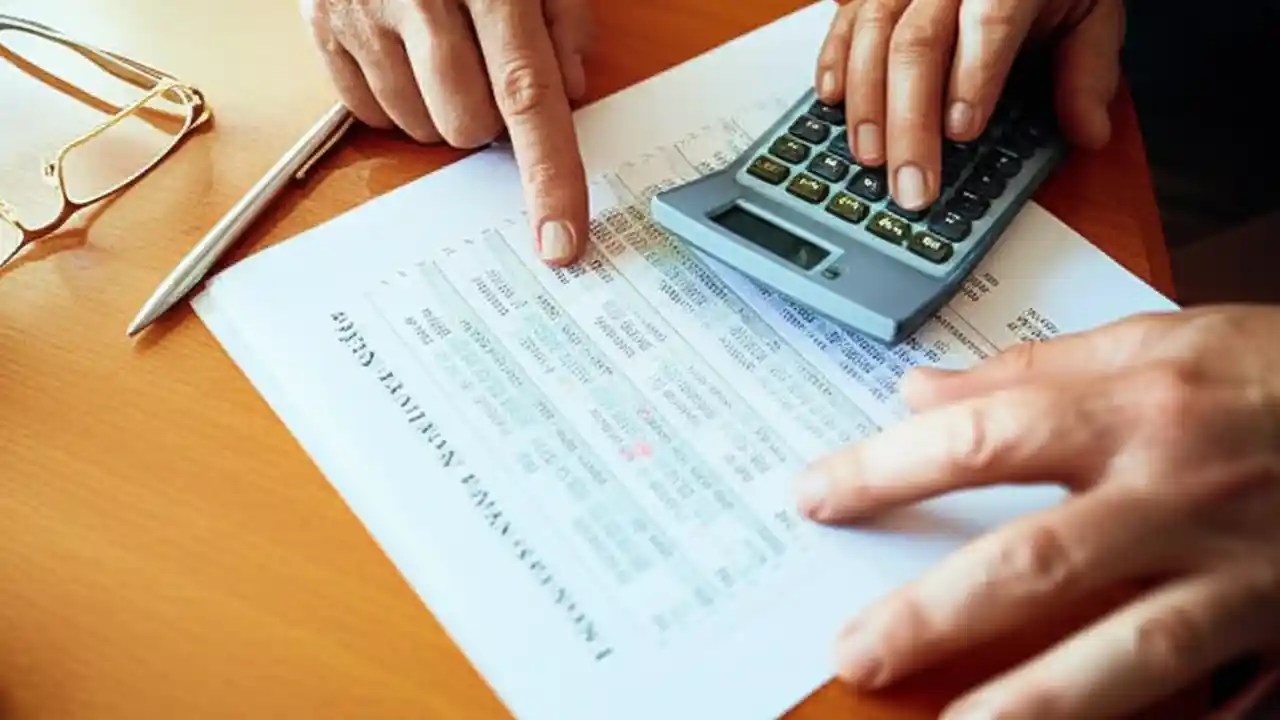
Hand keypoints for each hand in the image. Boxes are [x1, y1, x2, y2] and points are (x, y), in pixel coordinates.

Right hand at [300, 0, 593, 264]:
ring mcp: (360, 13)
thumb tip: (569, 93)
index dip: (549, 177)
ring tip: (442, 51)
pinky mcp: (319, 23)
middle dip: (488, 118)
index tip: (560, 241)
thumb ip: (564, 15)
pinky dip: (395, 99)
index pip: (528, 96)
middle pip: (466, 126)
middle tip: (486, 67)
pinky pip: (368, 113)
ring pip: (417, 128)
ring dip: (441, 110)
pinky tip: (402, 51)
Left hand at [795, 305, 1279, 718]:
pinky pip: (1223, 696)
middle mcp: (1179, 495)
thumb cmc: (1279, 376)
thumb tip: (921, 390)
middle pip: (1040, 563)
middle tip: (856, 651)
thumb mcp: (1163, 339)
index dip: (889, 468)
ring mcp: (1237, 573)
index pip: (986, 437)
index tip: (817, 496)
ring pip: (1128, 650)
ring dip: (1036, 704)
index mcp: (1139, 411)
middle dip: (939, 614)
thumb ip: (1036, 369)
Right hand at [814, 0, 1124, 210]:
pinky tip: (830, 101)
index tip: (962, 132)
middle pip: (916, 44)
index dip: (973, 78)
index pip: (989, 23)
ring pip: (870, 36)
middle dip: (909, 123)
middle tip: (913, 183)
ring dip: (865, 105)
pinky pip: (842, 24)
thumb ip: (1089, 71)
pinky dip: (832, 63)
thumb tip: (1089, 132)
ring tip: (871, 159)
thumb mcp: (1089, 13)